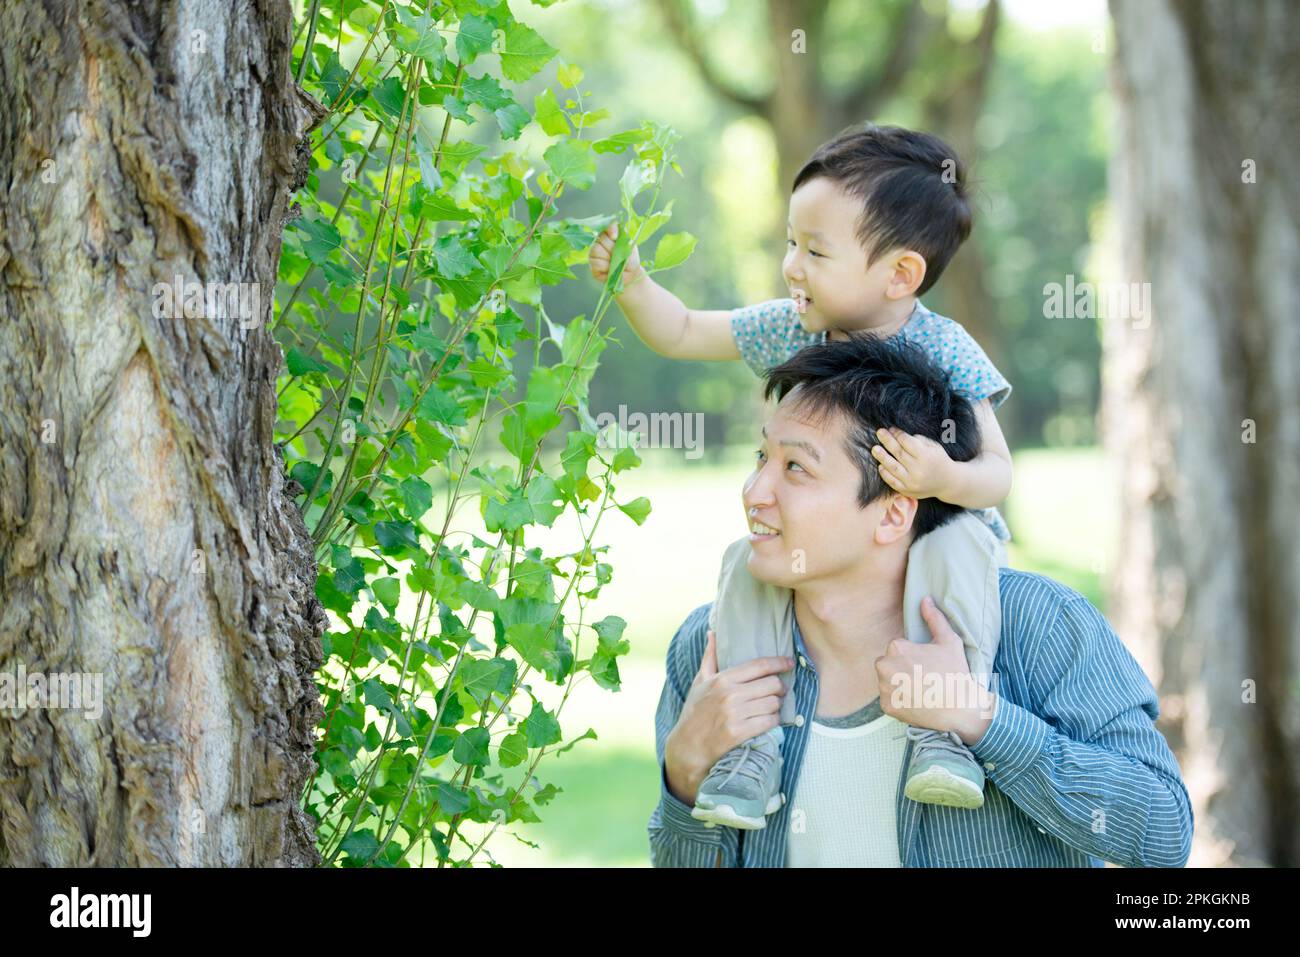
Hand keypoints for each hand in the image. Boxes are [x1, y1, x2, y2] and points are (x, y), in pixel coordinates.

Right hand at [588, 221, 645, 288]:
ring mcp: (593, 254)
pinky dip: (606, 267)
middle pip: (601, 238)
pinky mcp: (592, 266)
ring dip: (608, 258)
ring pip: (596, 250)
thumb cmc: (629, 259)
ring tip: (615, 262)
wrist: (630, 275)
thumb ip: (621, 237)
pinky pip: (596, 263)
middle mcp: (598, 243)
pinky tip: (610, 269)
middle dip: (612, 248)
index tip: (615, 237)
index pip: (606, 226)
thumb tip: (613, 235)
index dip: (610, 230)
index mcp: (608, 235)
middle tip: (619, 255)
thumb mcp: (629, 246)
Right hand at [664, 629, 793, 804]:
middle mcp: (730, 695)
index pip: (759, 665)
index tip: (789, 663)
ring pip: (773, 703)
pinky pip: (769, 722)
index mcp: (722, 679)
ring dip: (777, 705)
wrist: (687, 746)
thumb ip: (709, 657)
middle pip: (771, 684)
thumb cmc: (695, 712)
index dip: (779, 663)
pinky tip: (769, 719)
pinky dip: (774, 720)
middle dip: (780, 687)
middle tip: (780, 690)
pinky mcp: (740, 733)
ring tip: (773, 705)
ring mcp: (735, 714)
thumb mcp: (699, 682)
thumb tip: (712, 632)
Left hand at [871, 426, 954, 499]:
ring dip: (882, 457)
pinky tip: (881, 465)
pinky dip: (885, 473)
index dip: (898, 434)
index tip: (891, 428)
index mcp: (927, 457)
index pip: (908, 443)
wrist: (947, 483)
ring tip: (875, 449)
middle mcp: (919, 470)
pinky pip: (892, 482)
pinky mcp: (907, 491)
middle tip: (879, 432)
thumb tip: (898, 435)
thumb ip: (918, 441)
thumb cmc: (938, 460)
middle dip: (888, 441)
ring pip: (893, 468)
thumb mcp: (934, 447)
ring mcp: (912, 482)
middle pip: (899, 453)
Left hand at [874, 596, 993, 744]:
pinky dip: (900, 700)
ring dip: (898, 683)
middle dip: (902, 667)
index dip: (914, 654)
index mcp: (896, 647)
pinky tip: (917, 701)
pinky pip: (889, 699)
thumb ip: (934, 618)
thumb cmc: (955, 672)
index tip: (927, 663)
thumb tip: (924, 599)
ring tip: (921, 689)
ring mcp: (883, 688)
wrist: (959, 709)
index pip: (898, 647)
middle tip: (924, 676)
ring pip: (887, 680)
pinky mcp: (886, 706)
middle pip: (889, 662)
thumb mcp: (949, 641)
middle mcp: (883, 666)